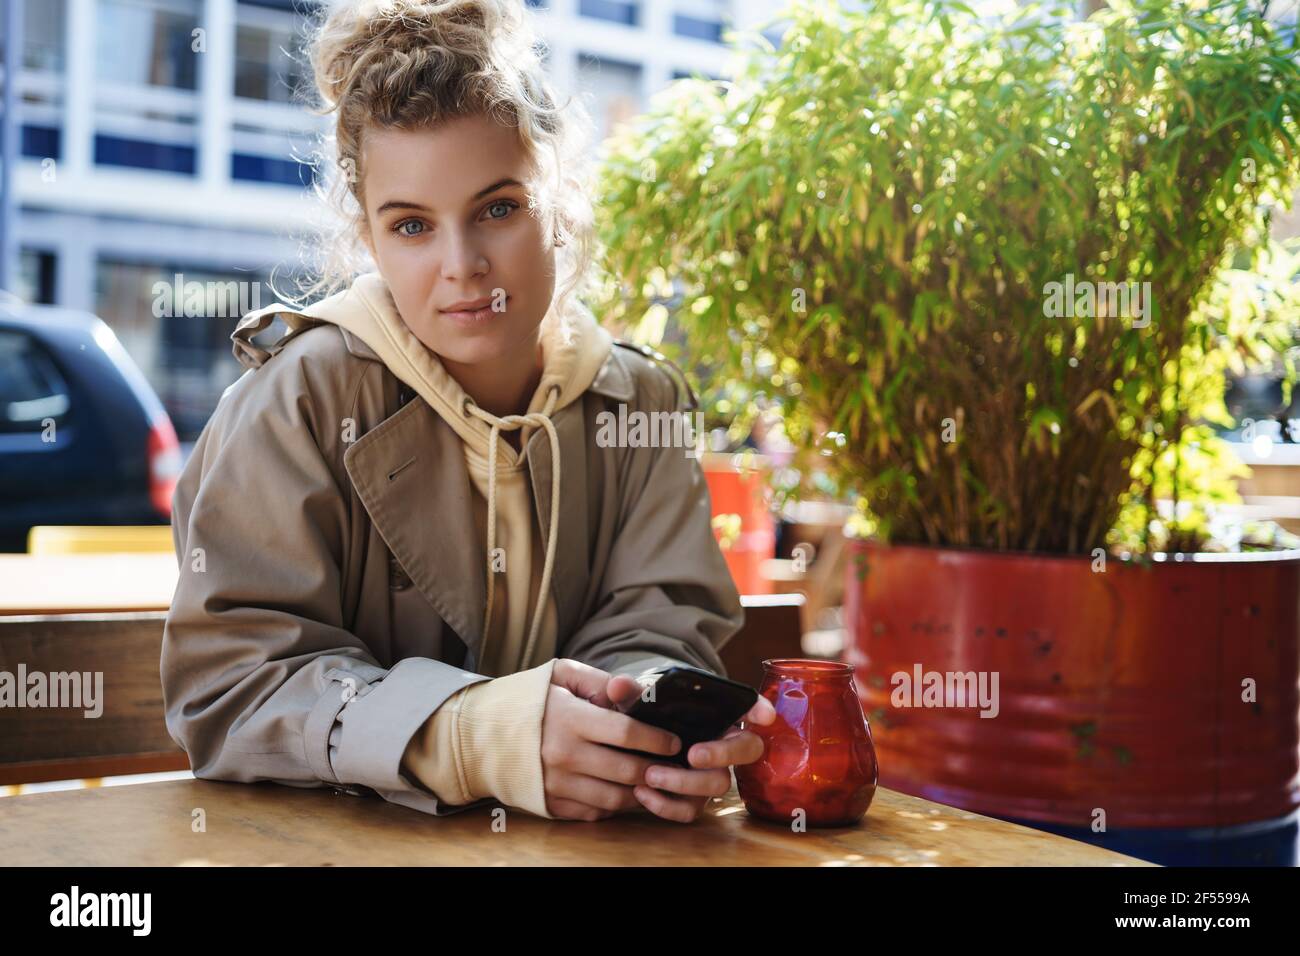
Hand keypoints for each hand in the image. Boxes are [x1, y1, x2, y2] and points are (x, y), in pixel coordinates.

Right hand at [540, 659, 683, 820]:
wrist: (481, 734)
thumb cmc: (529, 699)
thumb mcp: (561, 675)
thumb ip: (600, 681)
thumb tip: (633, 690)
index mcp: (568, 718)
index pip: (627, 733)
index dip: (657, 739)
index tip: (674, 741)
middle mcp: (562, 755)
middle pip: (626, 771)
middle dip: (657, 769)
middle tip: (673, 765)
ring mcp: (556, 784)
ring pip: (614, 798)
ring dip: (641, 792)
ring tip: (653, 779)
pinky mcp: (551, 804)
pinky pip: (595, 811)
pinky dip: (615, 805)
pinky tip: (624, 791)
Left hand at [603, 674, 777, 822]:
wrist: (634, 746)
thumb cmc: (648, 717)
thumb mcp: (641, 701)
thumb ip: (631, 692)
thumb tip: (617, 684)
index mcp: (719, 713)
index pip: (749, 706)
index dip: (760, 710)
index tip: (765, 715)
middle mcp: (725, 744)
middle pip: (746, 750)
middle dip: (722, 753)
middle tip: (693, 754)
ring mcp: (712, 774)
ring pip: (718, 784)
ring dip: (685, 781)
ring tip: (650, 774)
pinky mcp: (694, 799)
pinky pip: (690, 809)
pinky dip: (665, 805)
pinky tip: (641, 792)